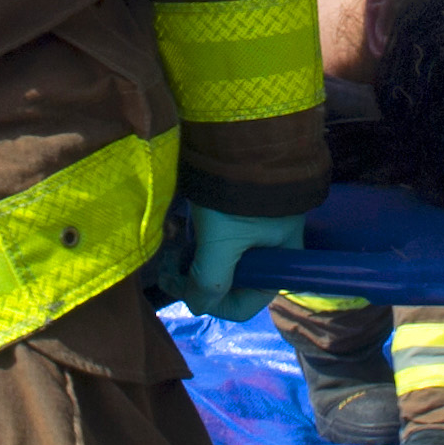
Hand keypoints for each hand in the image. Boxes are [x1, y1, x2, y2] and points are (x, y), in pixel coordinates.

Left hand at [155, 207, 303, 321]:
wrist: (244, 138)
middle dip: (192, 277)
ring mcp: (249, 235)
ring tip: (171, 235)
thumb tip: (195, 305)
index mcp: (275, 264)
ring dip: (187, 256)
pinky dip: (191, 237)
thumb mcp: (222, 242)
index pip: (243, 306)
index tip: (186, 287)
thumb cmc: (239, 195)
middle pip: (223, 284)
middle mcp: (265, 254)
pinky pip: (208, 240)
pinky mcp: (232, 217)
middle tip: (168, 262)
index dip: (212, 305)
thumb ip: (209, 281)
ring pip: (212, 262)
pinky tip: (176, 223)